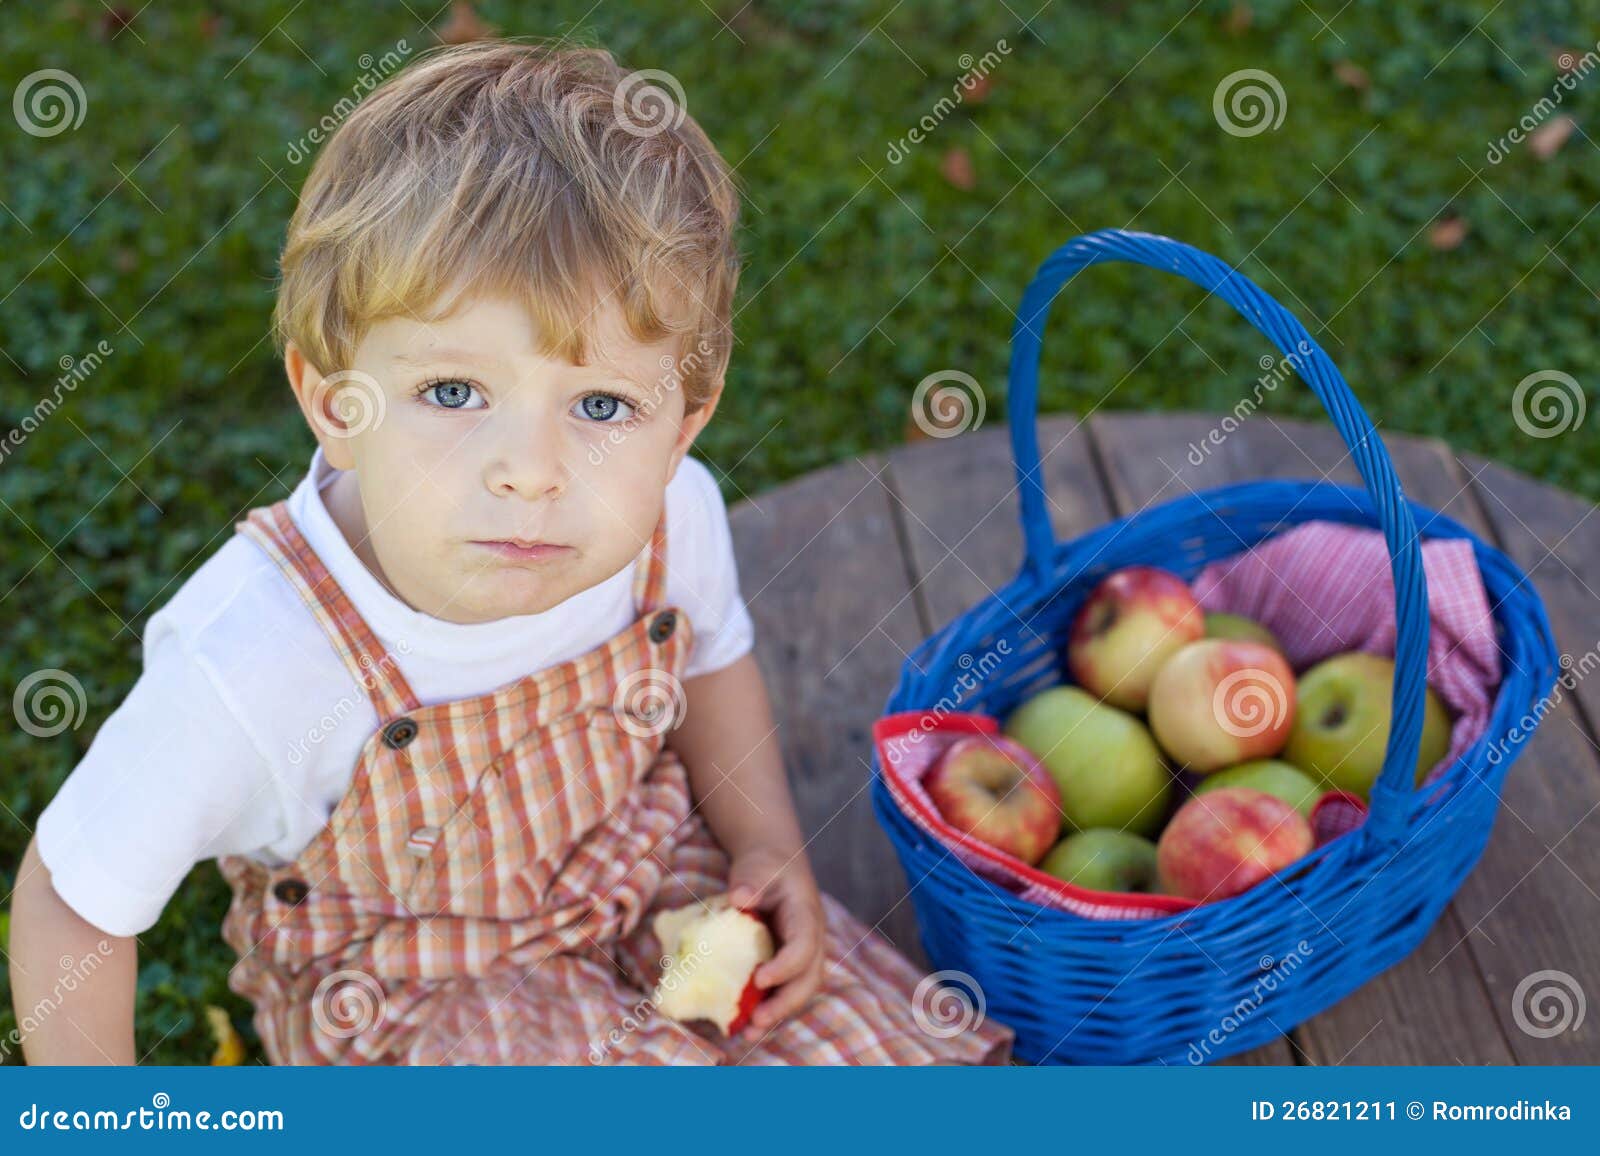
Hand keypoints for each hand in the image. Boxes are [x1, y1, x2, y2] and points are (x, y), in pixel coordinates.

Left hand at [725, 847, 824, 1036]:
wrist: (774, 865)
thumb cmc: (766, 866)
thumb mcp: (758, 867)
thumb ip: (751, 880)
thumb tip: (739, 898)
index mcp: (806, 916)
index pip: (804, 946)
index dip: (786, 967)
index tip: (760, 980)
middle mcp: (810, 940)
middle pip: (809, 978)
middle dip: (786, 1003)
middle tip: (757, 1020)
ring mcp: (800, 954)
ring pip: (798, 990)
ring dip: (777, 1013)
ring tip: (749, 1033)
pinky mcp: (786, 964)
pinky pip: (782, 990)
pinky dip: (767, 1008)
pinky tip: (743, 1024)